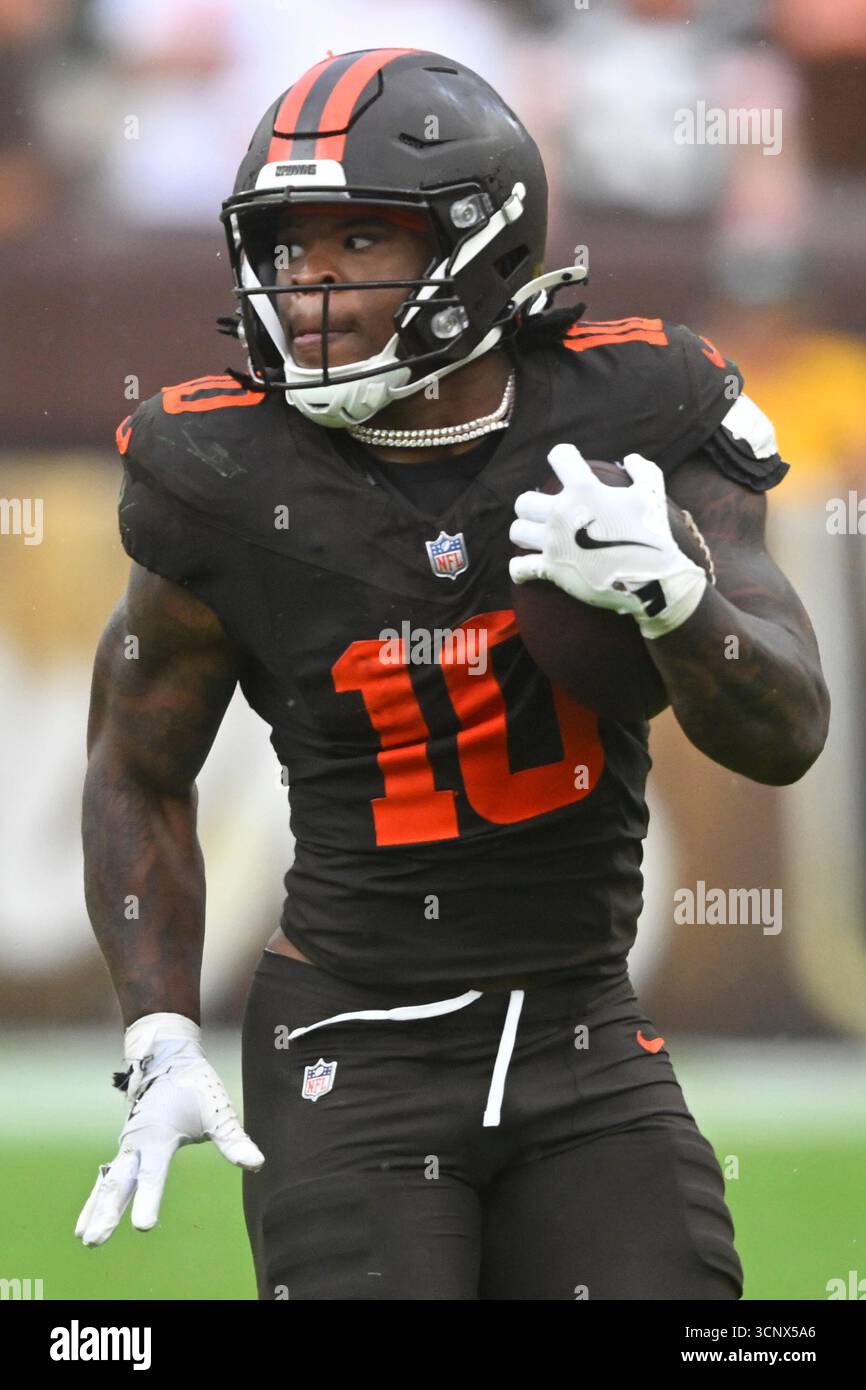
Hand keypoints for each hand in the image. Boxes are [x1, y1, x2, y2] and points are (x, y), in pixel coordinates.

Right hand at [75, 1013, 263, 1246]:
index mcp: (159, 1136)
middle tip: (96, 1241)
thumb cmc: (196, 1086)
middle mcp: (138, 1143)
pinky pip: (107, 1178)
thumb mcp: (217, 1111)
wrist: (169, 1059)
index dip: (149, 1199)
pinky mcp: (127, 1149)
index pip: (153, 1174)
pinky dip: (96, 1198)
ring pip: (109, 1183)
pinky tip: (86, 1222)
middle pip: (121, 1183)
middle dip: (109, 1212)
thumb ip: (233, 1140)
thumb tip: (256, 1164)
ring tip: (85, 1238)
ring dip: (97, 1209)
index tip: (143, 1226)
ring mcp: (129, 1146)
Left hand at [509, 444, 707, 638]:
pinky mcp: (551, 570)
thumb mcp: (654, 493)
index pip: (559, 457)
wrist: (653, 580)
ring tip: (538, 537)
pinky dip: (520, 569)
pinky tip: (525, 568)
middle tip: (548, 512)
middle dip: (534, 505)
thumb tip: (630, 458)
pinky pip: (519, 568)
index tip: (568, 464)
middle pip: (524, 501)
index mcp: (584, 490)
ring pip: (517, 531)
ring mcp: (553, 543)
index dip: (564, 457)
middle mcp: (561, 514)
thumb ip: (642, 470)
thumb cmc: (653, 534)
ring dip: (526, 533)